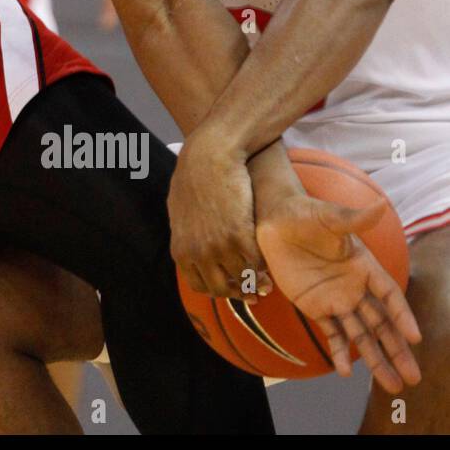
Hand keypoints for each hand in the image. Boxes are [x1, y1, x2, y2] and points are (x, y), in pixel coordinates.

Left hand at [169, 137, 267, 299]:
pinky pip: (256, 262)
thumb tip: (192, 246)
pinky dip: (264, 266)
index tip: (233, 289)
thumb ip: (186, 234)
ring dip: (256, 281)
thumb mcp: (180, 211)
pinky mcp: (239, 235)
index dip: (220, 291)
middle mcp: (198, 253)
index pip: (200, 286)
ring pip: (242, 278)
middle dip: (240, 293)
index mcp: (181, 249)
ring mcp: (218, 246)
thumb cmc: (193, 177)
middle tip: (255, 291)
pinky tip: (268, 262)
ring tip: (266, 280)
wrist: (208, 156)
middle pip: (221, 289)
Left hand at [256, 194, 421, 392]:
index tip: (415, 337)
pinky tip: (345, 371)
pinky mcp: (315, 306)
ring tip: (393, 385)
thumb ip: (354, 219)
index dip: (402, 315)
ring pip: (361, 334)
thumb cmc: (304, 214)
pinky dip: (339, 351)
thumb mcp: (329, 217)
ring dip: (376, 359)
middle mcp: (355, 287)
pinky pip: (332, 333)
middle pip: (381, 323)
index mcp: (364, 267)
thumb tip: (380, 204)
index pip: (389, 296)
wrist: (274, 221)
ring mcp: (336, 299)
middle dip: (397, 349)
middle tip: (414, 376)